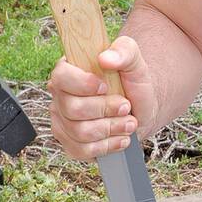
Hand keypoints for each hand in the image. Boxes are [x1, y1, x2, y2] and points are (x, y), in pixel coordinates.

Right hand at [47, 35, 158, 161]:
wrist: (141, 108)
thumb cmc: (133, 82)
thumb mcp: (135, 61)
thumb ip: (124, 50)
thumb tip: (105, 57)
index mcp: (69, 72)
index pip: (61, 77)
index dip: (82, 84)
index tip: (105, 86)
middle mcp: (60, 98)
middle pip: (72, 109)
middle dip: (106, 109)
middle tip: (126, 105)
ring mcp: (63, 123)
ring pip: (80, 132)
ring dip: (111, 128)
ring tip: (129, 122)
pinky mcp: (71, 144)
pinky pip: (83, 151)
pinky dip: (108, 146)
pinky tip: (121, 137)